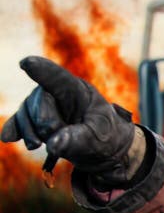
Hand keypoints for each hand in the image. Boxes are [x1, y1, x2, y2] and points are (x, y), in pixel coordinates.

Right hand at [1, 56, 137, 185]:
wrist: (102, 148)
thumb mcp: (99, 139)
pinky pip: (20, 122)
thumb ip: (78, 140)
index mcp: (77, 90)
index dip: (42, 70)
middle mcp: (58, 93)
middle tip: (58, 135)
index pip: (58, 78)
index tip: (27, 64)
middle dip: (45, 122)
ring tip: (40, 146)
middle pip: (39, 101)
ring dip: (31, 132)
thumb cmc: (106, 137)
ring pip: (26, 113)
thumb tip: (53, 145)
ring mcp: (45, 105)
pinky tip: (8, 137)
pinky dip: (15, 129)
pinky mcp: (36, 120)